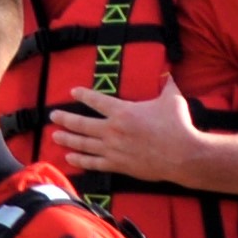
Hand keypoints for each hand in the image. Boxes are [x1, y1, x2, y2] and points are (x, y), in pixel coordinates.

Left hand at [47, 87, 220, 191]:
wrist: (183, 154)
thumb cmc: (178, 125)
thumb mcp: (172, 99)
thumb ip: (167, 84)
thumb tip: (169, 72)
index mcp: (123, 111)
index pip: (97, 100)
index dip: (83, 95)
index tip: (73, 92)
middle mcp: (113, 129)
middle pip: (82, 123)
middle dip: (65, 118)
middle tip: (53, 115)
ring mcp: (113, 149)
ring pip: (83, 143)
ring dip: (67, 139)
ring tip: (54, 135)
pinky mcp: (118, 165)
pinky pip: (93, 163)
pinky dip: (80, 161)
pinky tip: (69, 158)